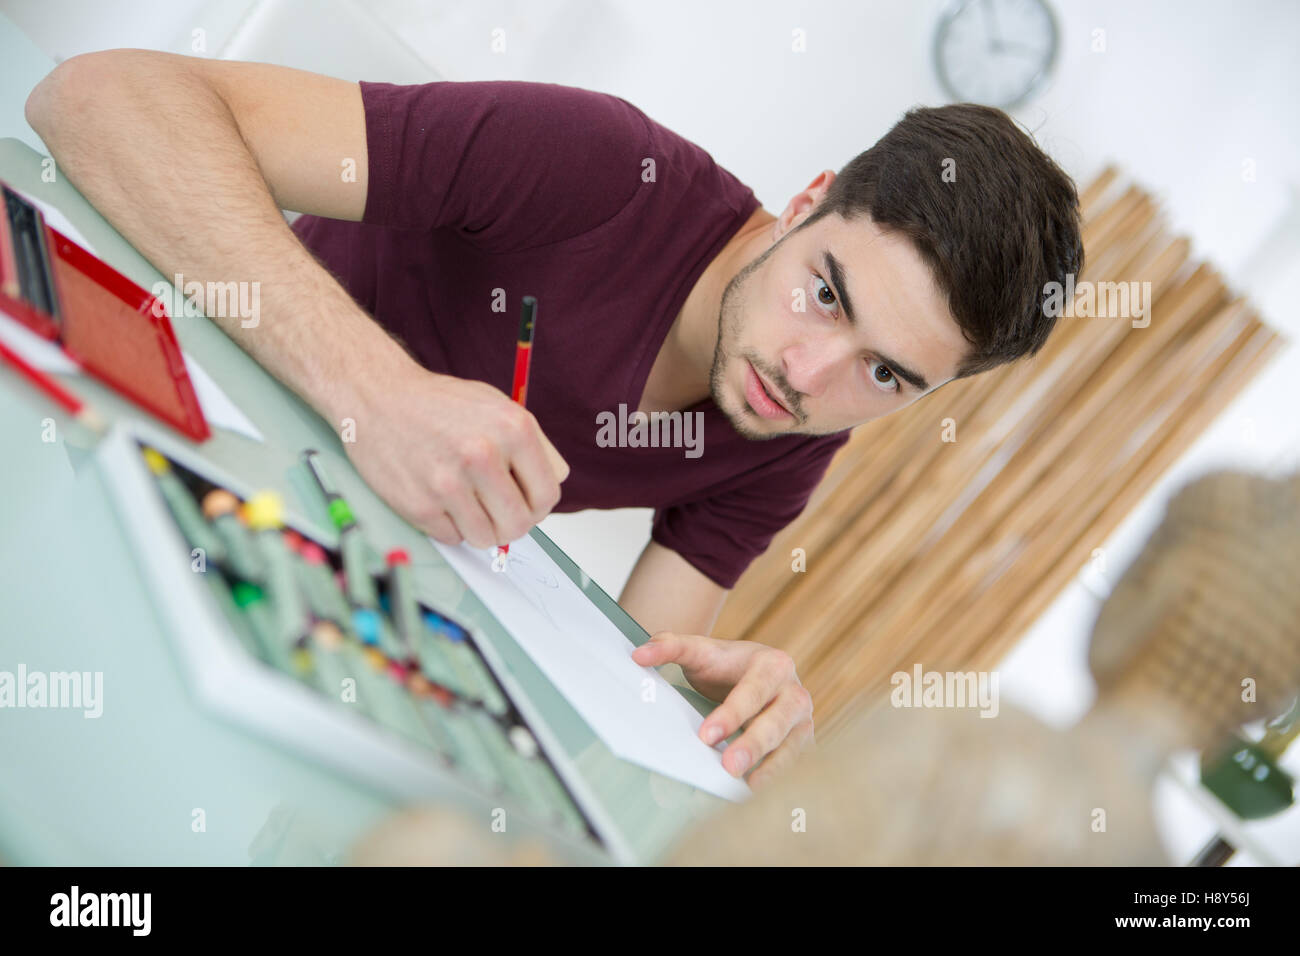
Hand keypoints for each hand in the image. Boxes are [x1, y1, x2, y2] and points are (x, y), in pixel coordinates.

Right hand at [341, 364, 568, 546]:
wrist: (377, 397)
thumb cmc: (438, 404)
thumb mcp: (498, 407)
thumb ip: (533, 446)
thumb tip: (553, 485)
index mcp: (513, 429)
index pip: (547, 495)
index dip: (537, 505)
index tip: (525, 503)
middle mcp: (483, 455)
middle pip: (520, 525)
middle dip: (511, 524)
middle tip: (496, 511)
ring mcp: (449, 483)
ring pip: (487, 538)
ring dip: (480, 528)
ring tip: (466, 502)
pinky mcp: (420, 506)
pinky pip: (453, 538)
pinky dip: (450, 526)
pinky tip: (439, 498)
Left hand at [631, 632, 814, 788]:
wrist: (755, 673)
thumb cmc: (727, 666)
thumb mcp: (702, 651)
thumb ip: (670, 647)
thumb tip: (639, 654)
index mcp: (773, 665)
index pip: (753, 690)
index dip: (732, 713)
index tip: (706, 735)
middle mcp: (795, 692)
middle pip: (777, 721)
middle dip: (754, 745)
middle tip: (729, 766)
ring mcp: (803, 720)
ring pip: (793, 746)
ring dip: (772, 769)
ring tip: (748, 789)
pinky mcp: (803, 743)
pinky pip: (796, 764)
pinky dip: (780, 779)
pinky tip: (758, 795)